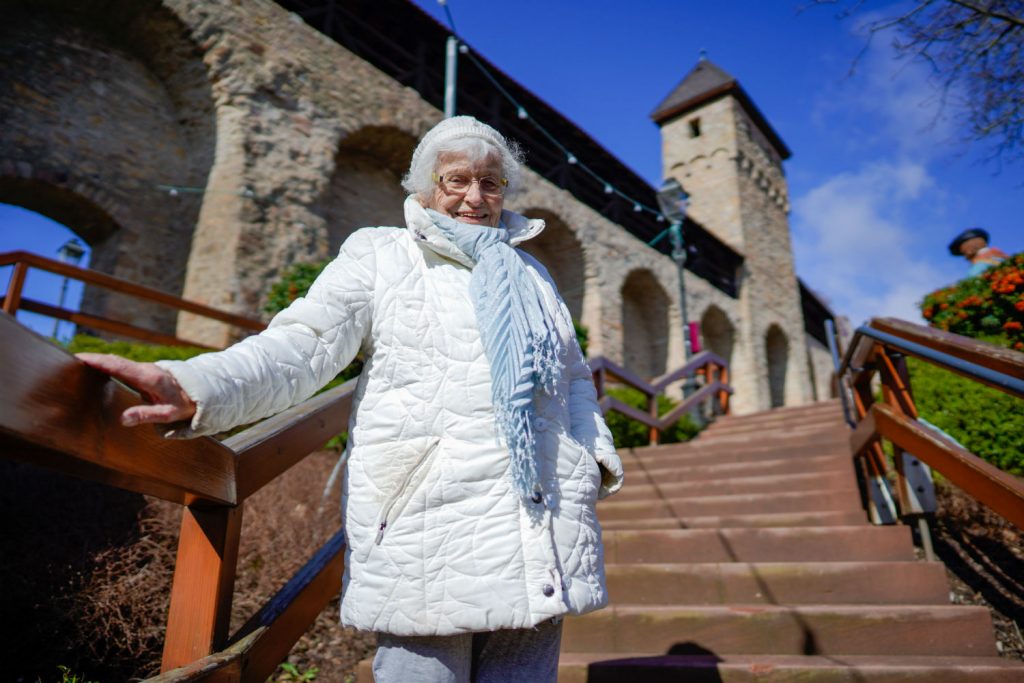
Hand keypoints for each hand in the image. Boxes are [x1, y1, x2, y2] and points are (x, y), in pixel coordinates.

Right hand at [76, 353, 196, 426]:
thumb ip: (146, 415)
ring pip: (117, 363)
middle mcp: (145, 369)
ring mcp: (144, 370)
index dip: (99, 361)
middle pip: (114, 361)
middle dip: (93, 359)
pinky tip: (94, 370)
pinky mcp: (144, 373)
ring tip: (76, 364)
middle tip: (69, 360)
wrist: (200, 393)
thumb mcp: (169, 413)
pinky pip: (122, 367)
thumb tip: (123, 419)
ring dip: (98, 362)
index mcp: (149, 377)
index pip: (119, 366)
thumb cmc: (185, 405)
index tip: (80, 358)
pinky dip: (107, 366)